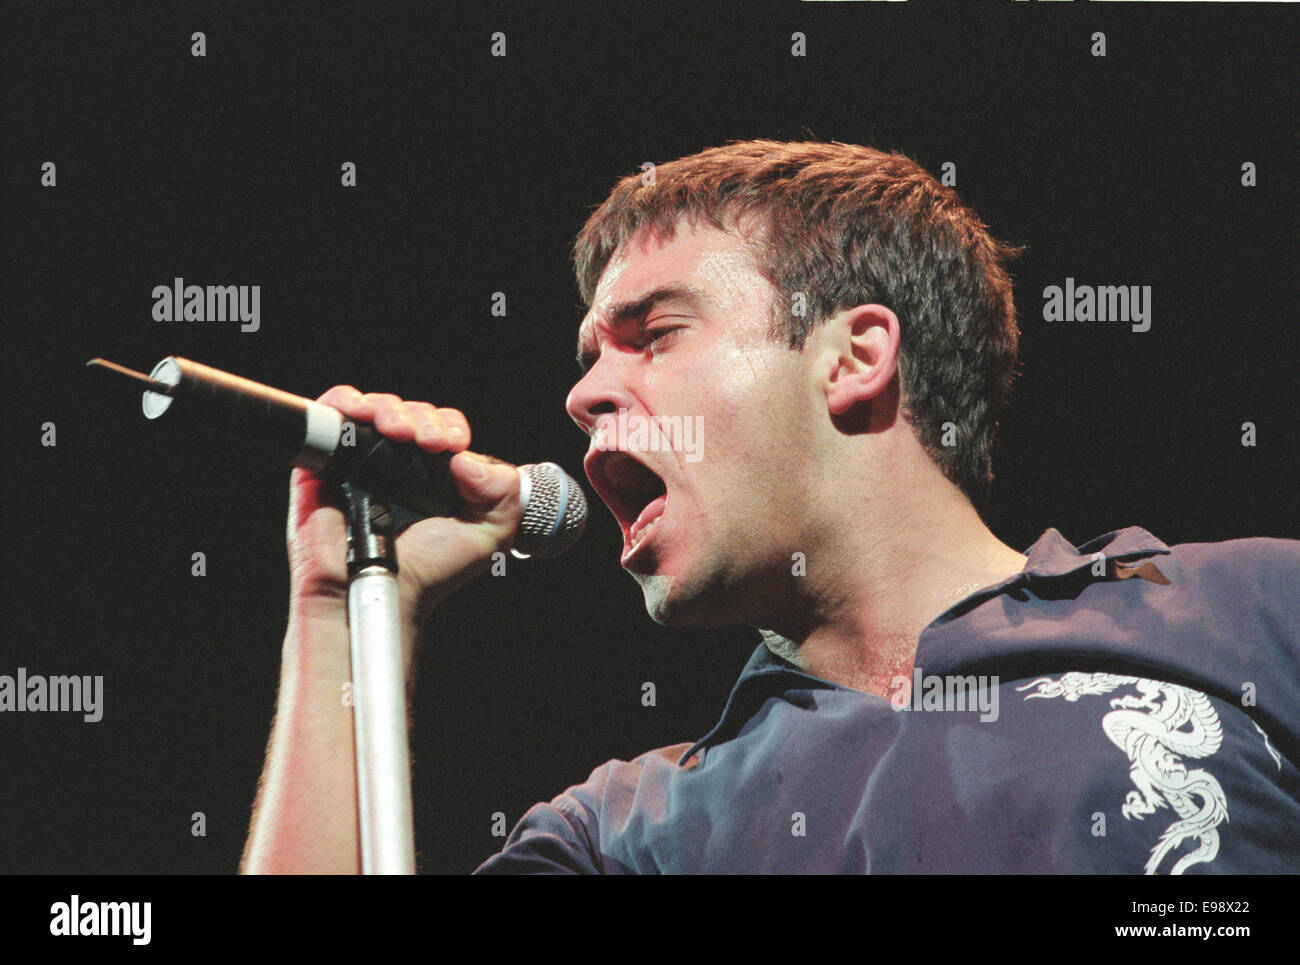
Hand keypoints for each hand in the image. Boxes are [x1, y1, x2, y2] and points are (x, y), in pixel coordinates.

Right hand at [286, 386, 521, 630]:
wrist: (385, 591)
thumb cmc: (430, 570)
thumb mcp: (490, 535)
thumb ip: (503, 494)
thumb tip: (467, 459)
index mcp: (434, 476)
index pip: (442, 427)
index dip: (449, 426)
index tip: (454, 446)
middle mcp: (397, 466)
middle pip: (411, 412)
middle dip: (424, 418)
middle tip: (429, 443)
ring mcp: (360, 463)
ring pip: (374, 408)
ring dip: (391, 409)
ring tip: (398, 432)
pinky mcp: (323, 464)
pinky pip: (330, 414)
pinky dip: (345, 401)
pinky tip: (361, 413)